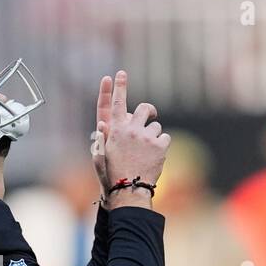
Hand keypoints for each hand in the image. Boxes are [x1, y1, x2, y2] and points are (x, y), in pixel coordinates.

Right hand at [94, 71, 169, 206]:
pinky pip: (165, 138)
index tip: (119, 74)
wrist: (128, 191)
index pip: (116, 103)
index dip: (118, 87)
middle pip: (144, 109)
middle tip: (150, 116)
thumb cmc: (111, 175)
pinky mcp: (160, 146)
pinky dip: (161, 145)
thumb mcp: (101, 156)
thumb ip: (103, 138)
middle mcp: (131, 130)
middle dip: (148, 111)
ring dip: (153, 135)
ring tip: (146, 152)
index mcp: (115, 130)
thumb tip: (104, 124)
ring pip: (156, 126)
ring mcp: (147, 137)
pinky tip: (154, 157)